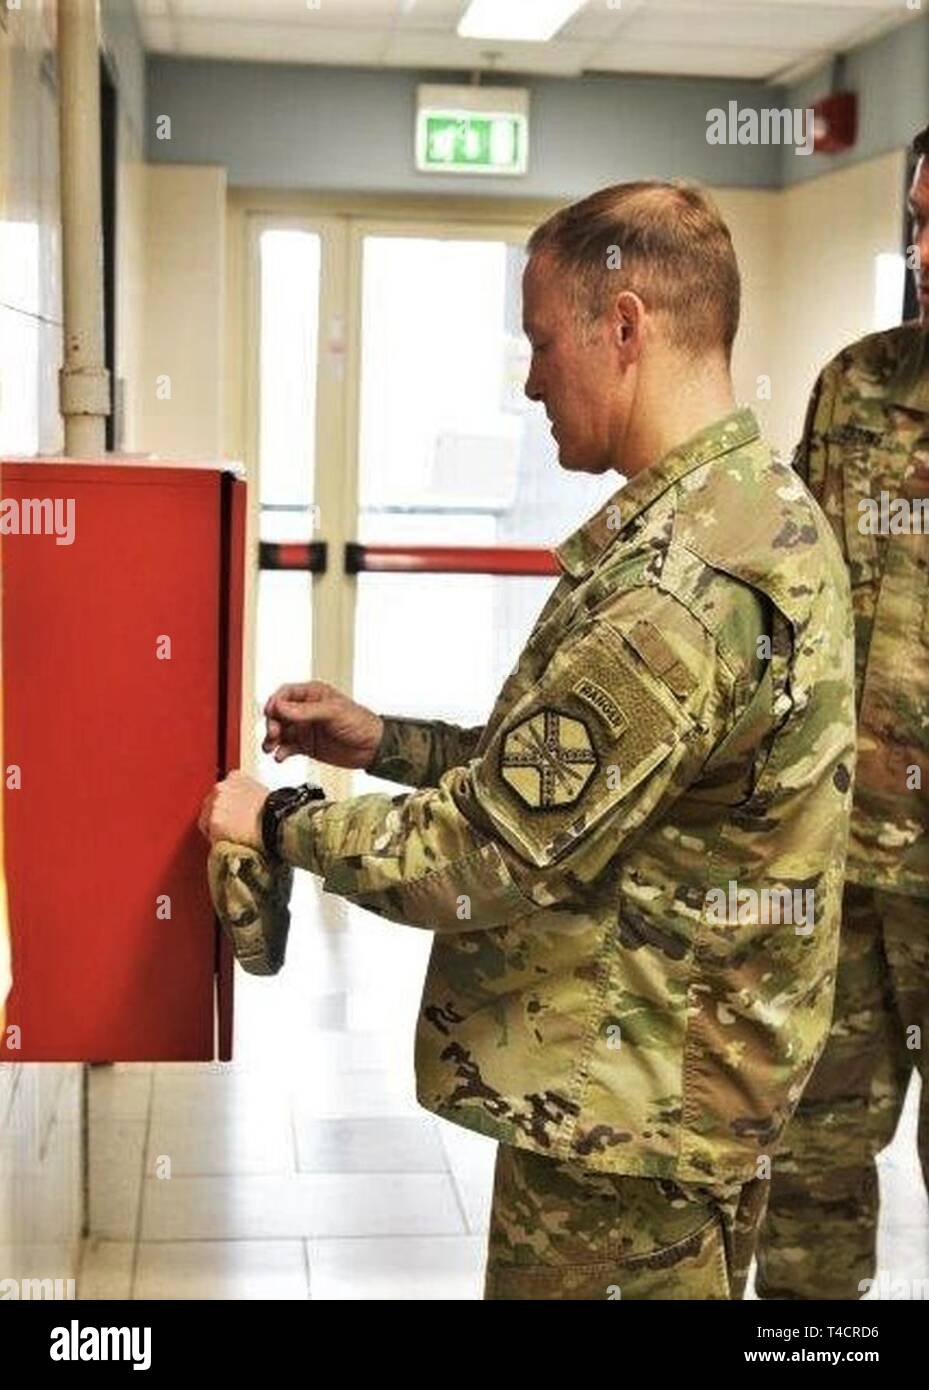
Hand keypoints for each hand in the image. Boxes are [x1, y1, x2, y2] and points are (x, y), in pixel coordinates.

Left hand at [198, 770, 268, 847]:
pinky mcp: (213, 821)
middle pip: (211, 803)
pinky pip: (209, 833)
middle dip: (219, 814)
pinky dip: (215, 839)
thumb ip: (247, 794)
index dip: (226, 803)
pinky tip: (228, 842)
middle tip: (231, 826)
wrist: (277, 822)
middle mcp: (221, 787)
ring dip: (216, 827)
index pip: (222, 789)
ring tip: (231, 837)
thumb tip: (245, 806)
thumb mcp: (262, 792)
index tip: (231, 812)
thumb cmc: (275, 810)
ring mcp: (215, 804)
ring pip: (206, 818)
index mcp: (234, 777)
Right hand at [263, 681, 383, 769]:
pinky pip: (287, 748)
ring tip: (270, 748)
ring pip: (279, 732)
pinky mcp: (307, 746)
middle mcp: (305, 710)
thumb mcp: (334, 712)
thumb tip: (281, 707)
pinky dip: (281, 753)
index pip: (285, 694)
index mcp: (313, 694)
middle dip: (272, 723)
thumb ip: (306, 711)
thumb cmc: (361, 723)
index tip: (271, 713)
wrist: (373, 748)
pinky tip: (281, 757)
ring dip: (271, 739)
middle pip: (278, 714)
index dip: (275, 703)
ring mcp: (305, 728)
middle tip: (273, 734)